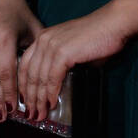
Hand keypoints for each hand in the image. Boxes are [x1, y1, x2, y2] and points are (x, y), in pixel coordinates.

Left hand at [18, 4, 130, 122]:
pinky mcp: (63, 52)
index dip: (23, 86)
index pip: (25, 65)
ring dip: (39, 99)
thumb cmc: (98, 37)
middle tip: (31, 113)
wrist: (114, 23)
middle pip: (29, 74)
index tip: (25, 101)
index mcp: (43, 38)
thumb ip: (61, 67)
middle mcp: (44, 40)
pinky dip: (51, 93)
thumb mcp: (72, 51)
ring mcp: (52, 45)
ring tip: (40, 114)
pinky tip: (51, 103)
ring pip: (39, 78)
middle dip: (29, 97)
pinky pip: (52, 78)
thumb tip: (56, 89)